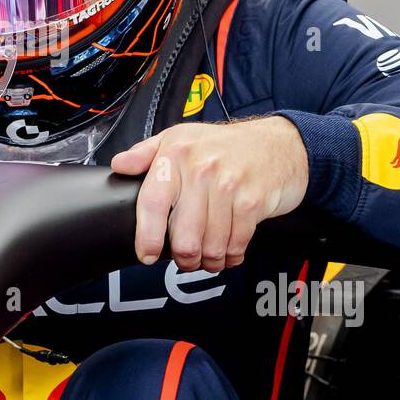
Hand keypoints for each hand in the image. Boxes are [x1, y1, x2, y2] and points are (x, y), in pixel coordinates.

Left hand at [110, 117, 308, 272]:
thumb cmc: (225, 145)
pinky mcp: (253, 201)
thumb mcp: (180, 138)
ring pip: (211, 246)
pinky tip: (228, 254)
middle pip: (184, 236)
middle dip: (184, 258)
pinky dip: (231, 257)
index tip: (146, 255)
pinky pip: (236, 244)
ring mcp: (229, 185)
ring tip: (207, 258)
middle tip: (186, 259)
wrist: (280, 143)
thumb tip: (119, 165)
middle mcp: (200, 168)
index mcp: (175, 153)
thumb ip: (145, 153)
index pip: (152, 202)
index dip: (147, 236)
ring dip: (209, 261)